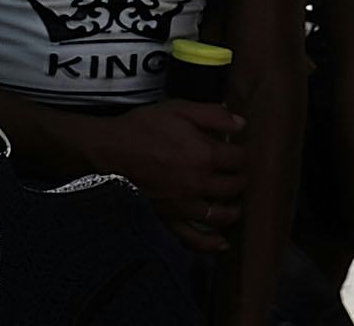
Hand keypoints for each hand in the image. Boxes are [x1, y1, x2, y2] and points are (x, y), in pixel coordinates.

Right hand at [99, 99, 246, 251]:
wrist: (109, 151)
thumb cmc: (144, 127)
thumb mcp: (180, 109)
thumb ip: (213, 115)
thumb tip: (242, 124)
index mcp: (206, 155)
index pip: (239, 159)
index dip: (243, 154)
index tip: (239, 151)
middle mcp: (200, 184)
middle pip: (234, 187)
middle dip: (240, 179)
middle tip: (236, 174)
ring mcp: (185, 206)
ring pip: (221, 215)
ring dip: (233, 208)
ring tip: (233, 202)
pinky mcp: (170, 220)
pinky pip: (194, 239)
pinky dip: (210, 244)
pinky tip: (221, 244)